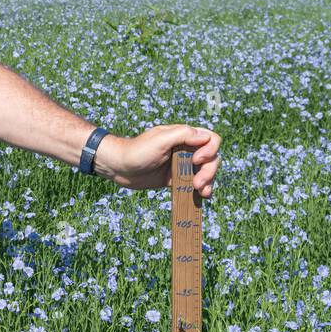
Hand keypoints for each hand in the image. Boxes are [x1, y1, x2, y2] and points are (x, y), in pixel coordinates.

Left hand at [100, 124, 220, 196]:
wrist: (118, 168)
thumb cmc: (136, 151)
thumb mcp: (159, 140)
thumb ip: (182, 135)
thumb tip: (203, 137)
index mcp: (184, 136)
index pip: (210, 139)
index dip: (210, 150)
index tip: (196, 160)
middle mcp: (186, 149)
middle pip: (211, 158)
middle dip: (209, 171)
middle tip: (197, 183)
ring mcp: (182, 164)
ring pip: (206, 172)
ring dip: (208, 181)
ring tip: (201, 192)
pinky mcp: (176, 178)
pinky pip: (195, 183)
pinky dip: (201, 190)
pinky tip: (201, 196)